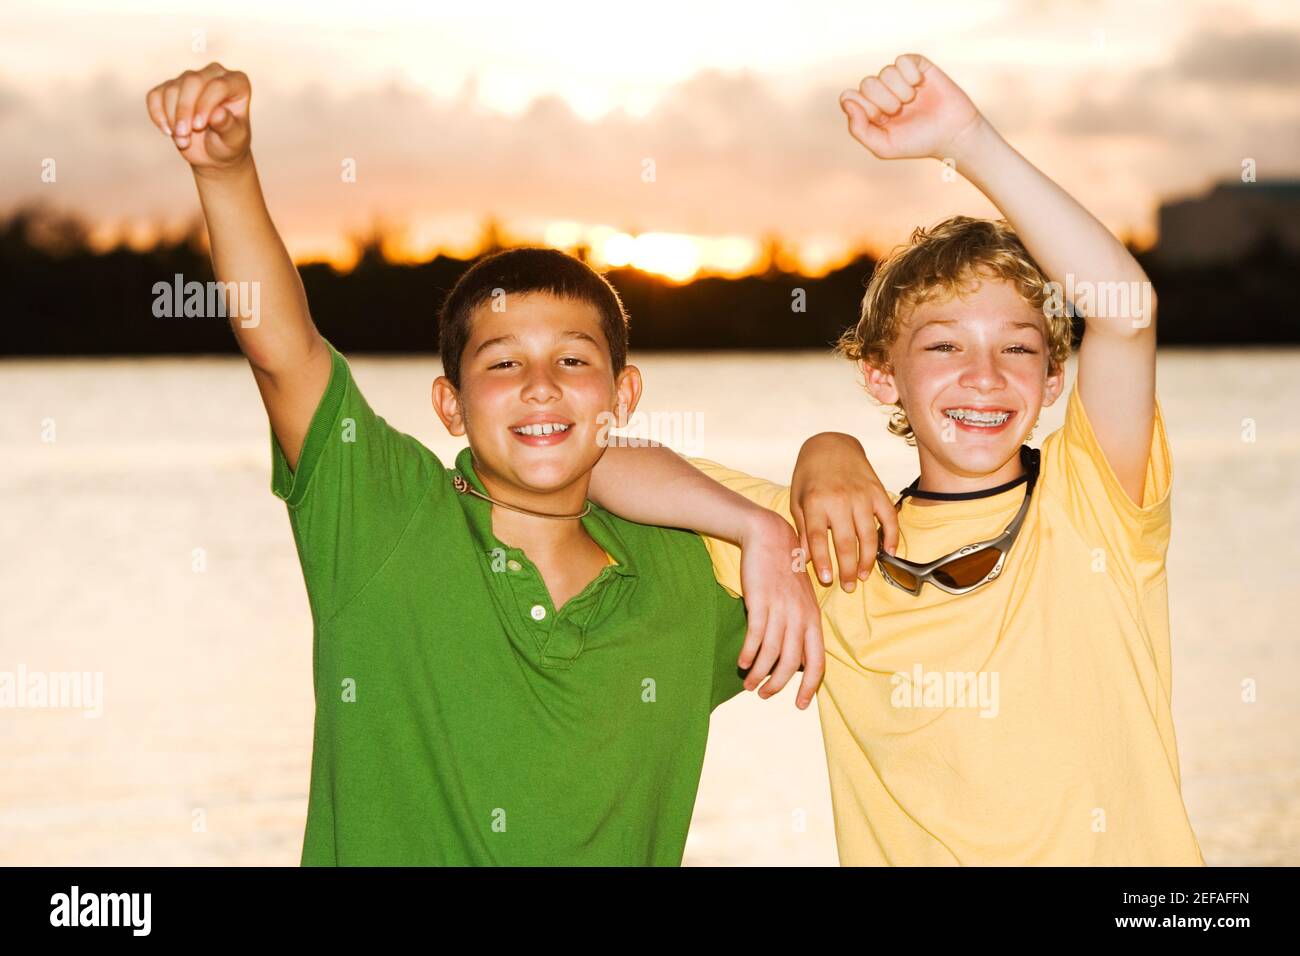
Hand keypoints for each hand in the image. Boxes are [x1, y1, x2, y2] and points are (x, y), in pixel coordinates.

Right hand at [145, 63, 251, 172]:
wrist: (214, 153)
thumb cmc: (229, 143)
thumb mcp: (234, 139)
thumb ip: (229, 126)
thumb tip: (218, 113)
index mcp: (237, 83)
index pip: (218, 85)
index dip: (205, 105)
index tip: (198, 126)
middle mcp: (214, 74)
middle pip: (192, 81)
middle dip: (184, 110)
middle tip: (184, 136)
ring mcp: (190, 79)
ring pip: (172, 89)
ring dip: (172, 118)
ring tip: (183, 141)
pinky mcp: (170, 88)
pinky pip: (155, 95)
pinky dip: (157, 114)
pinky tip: (168, 131)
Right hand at [736, 511, 824, 709]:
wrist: (771, 537)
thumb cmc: (784, 570)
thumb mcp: (800, 599)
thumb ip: (799, 625)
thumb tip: (792, 655)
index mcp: (813, 619)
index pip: (817, 662)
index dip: (809, 686)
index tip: (799, 704)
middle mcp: (800, 617)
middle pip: (792, 663)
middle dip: (778, 685)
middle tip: (764, 695)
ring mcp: (781, 610)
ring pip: (772, 654)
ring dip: (758, 673)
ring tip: (748, 683)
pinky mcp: (761, 602)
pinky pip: (755, 637)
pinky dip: (748, 654)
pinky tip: (740, 661)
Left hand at [791, 433, 898, 592]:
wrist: (831, 445)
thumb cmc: (809, 476)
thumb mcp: (797, 500)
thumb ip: (802, 530)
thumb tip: (806, 559)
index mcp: (815, 502)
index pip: (818, 538)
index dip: (823, 562)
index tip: (827, 580)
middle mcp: (839, 499)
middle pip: (845, 542)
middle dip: (848, 569)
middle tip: (849, 586)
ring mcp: (861, 496)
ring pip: (868, 535)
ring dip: (868, 559)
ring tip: (864, 576)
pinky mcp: (878, 492)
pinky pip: (889, 518)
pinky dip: (891, 537)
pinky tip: (888, 553)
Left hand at [838, 54, 984, 162]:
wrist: (952, 134)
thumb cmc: (917, 142)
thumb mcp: (883, 146)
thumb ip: (858, 129)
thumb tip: (846, 101)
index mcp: (869, 109)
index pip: (849, 97)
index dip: (865, 108)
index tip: (882, 119)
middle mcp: (882, 91)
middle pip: (866, 83)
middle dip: (883, 101)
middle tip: (899, 112)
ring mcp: (899, 78)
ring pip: (885, 72)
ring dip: (900, 91)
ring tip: (913, 101)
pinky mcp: (917, 66)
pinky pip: (902, 60)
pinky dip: (910, 75)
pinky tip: (920, 85)